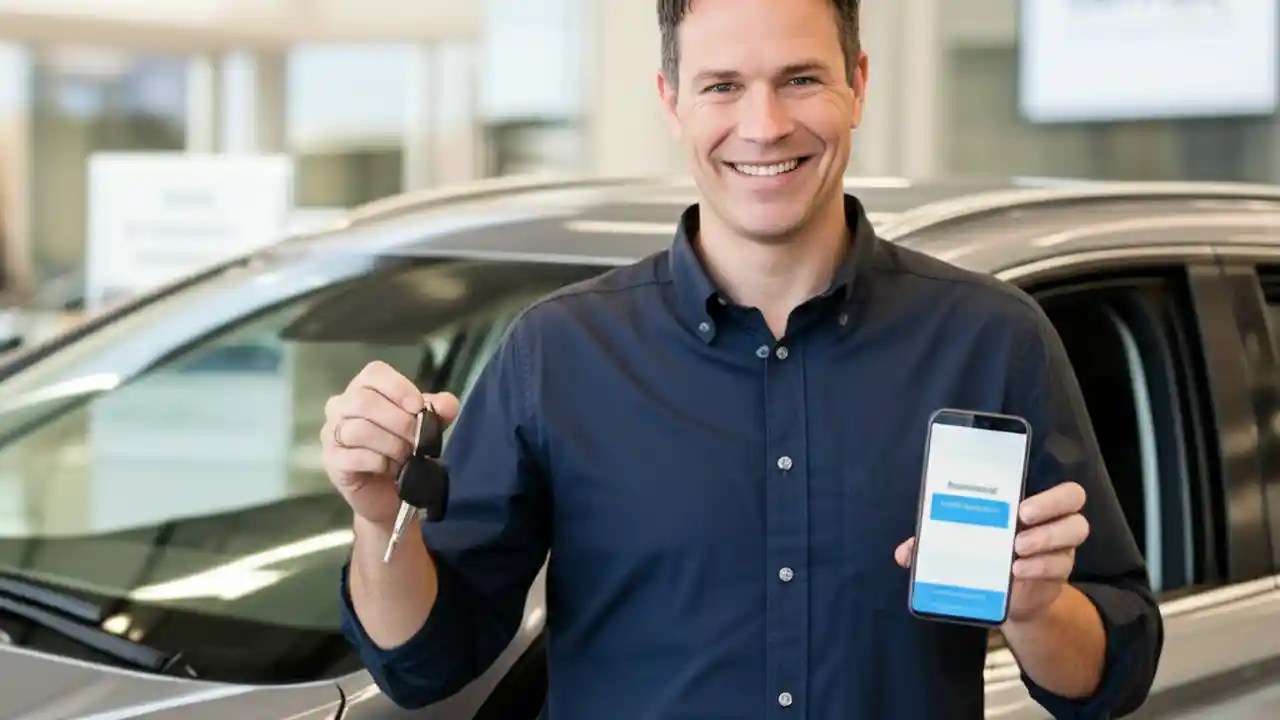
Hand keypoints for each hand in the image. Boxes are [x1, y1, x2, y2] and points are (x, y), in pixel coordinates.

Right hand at [321, 361, 459, 527]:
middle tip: (417, 440)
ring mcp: (331, 433)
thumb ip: (438, 411)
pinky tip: (392, 468)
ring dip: (390, 444)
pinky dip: (379, 462)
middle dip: (398, 421)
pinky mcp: (332, 461)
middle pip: (363, 400)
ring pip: (358, 429)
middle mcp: (340, 405)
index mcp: (363, 388)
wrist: (389, 493)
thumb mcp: (426, 427)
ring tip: (406, 456)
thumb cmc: (402, 450)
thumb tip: (447, 404)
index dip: (398, 388)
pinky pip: (354, 456)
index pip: (374, 373)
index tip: (418, 407)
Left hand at [894, 482, 1089, 623]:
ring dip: (1045, 539)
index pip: (1054, 484)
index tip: (1019, 503)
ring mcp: (1059, 546)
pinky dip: (1038, 567)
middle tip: (1021, 518)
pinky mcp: (1058, 573)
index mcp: (1028, 504)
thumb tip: (903, 553)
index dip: (1047, 490)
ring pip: (1076, 530)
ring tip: (1016, 549)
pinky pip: (1059, 566)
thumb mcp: (963, 545)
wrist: (1010, 600)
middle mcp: (1051, 521)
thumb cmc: (987, 557)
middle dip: (1051, 506)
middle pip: (1074, 499)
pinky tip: (1017, 571)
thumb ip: (935, 544)